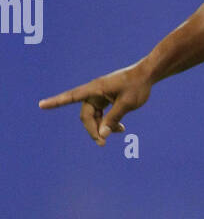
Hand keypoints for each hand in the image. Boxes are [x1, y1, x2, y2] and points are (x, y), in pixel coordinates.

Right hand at [38, 62, 153, 145]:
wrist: (147, 74)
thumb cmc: (137, 86)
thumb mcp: (126, 104)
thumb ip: (113, 119)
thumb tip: (102, 135)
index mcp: (95, 89)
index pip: (71, 97)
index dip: (56, 102)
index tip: (41, 105)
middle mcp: (94, 92)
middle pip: (86, 114)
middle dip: (93, 129)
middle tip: (102, 143)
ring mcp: (100, 95)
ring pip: (95, 116)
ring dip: (103, 127)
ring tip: (120, 132)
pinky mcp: (107, 98)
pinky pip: (102, 113)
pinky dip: (109, 121)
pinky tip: (121, 129)